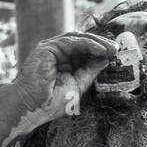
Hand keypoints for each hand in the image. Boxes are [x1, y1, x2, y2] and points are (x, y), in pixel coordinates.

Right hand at [0, 31, 117, 146]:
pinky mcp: (48, 47)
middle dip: (101, 44)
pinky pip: (72, 41)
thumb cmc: (49, 102)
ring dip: (97, 42)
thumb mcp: (77, 86)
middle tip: (116, 49)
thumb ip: (89, 72)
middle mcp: (56, 54)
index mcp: (62, 63)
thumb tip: (104, 59)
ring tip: (111, 49)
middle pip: (82, 43)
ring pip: (78, 39)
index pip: (84, 52)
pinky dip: (88, 44)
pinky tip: (100, 50)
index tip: (114, 55)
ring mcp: (51, 49)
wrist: (31, 107)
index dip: (99, 52)